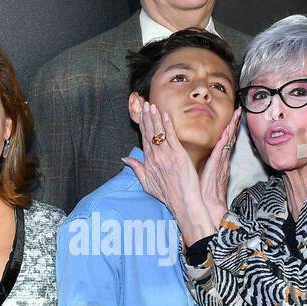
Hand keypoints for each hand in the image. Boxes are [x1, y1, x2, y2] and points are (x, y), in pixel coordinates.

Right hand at [121, 102, 216, 244]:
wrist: (182, 202)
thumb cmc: (167, 195)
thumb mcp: (147, 183)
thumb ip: (136, 169)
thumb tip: (124, 159)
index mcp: (148, 162)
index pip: (144, 139)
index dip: (142, 125)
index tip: (141, 114)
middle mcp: (155, 157)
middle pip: (149, 133)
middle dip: (146, 117)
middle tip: (144, 104)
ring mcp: (166, 155)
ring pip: (158, 133)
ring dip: (155, 118)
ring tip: (152, 106)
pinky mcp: (178, 155)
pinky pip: (171, 137)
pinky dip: (167, 126)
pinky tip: (165, 116)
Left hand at [198, 109, 239, 221]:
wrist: (208, 205)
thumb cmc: (203, 193)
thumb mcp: (201, 175)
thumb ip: (202, 166)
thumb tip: (195, 159)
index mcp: (218, 162)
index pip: (223, 141)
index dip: (227, 129)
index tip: (231, 118)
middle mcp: (222, 159)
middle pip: (229, 137)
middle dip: (233, 123)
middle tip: (238, 110)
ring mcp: (221, 160)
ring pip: (228, 139)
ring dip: (232, 126)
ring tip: (237, 114)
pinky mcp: (218, 163)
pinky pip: (223, 147)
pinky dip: (226, 137)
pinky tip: (228, 128)